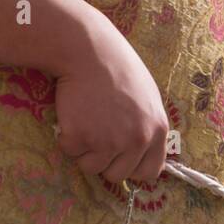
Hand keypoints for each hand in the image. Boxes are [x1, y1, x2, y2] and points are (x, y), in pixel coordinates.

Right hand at [53, 6, 169, 184]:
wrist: (88, 49)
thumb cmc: (117, 66)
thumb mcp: (146, 96)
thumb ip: (147, 126)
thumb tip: (146, 153)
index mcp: (157, 129)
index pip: (150, 171)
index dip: (132, 166)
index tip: (120, 156)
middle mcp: (137, 139)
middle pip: (118, 175)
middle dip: (105, 159)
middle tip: (97, 129)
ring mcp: (108, 141)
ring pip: (91, 167)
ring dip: (84, 148)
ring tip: (85, 117)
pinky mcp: (81, 137)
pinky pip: (70, 151)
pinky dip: (66, 137)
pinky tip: (73, 112)